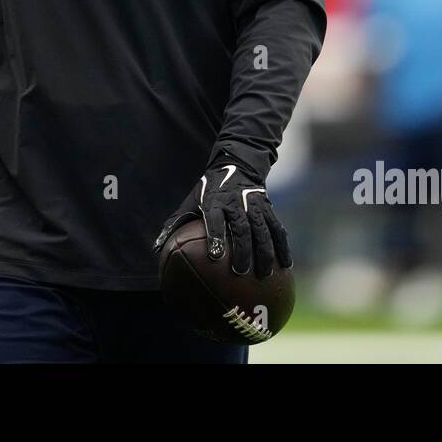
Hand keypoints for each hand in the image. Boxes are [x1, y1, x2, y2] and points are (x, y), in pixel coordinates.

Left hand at [152, 159, 292, 276]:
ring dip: (264, 252)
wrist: (236, 166)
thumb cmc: (208, 191)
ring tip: (264, 274)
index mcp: (215, 201)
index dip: (216, 236)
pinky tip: (286, 265)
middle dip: (242, 250)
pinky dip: (282, 246)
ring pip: (262, 230)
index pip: (215, 219)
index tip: (215, 256)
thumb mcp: (190, 201)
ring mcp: (255, 206)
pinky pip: (278, 229)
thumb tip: (155, 248)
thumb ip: (175, 223)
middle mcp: (236, 203)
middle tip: (240, 272)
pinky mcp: (268, 209)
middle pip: (241, 228)